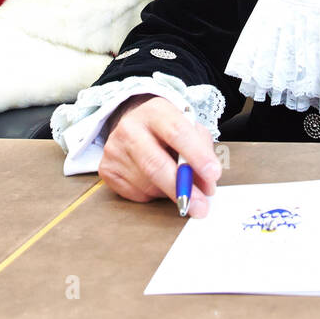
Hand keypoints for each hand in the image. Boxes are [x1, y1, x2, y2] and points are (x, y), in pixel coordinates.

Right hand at [98, 94, 220, 216]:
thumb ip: (203, 152)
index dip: (196, 156)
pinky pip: (136, 194)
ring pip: (148, 184)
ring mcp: (114, 149)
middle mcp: (130, 128)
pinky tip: (155, 181)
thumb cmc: (168, 130)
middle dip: (181, 189)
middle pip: (156, 164)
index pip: (177, 132)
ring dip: (170, 192)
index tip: (213, 174)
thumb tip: (206, 186)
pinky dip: (153, 194)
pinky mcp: (107, 169)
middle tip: (200, 206)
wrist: (134, 123)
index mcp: (155, 112)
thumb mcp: (190, 129)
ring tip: (177, 182)